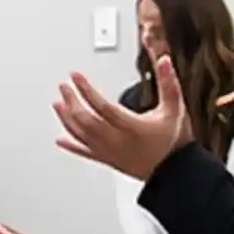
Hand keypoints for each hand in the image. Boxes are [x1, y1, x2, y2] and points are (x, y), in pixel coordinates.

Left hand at [53, 55, 194, 180]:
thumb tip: (164, 61)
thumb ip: (169, 84)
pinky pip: (85, 153)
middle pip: (86, 120)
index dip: (86, 90)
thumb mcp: (175, 109)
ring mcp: (110, 152)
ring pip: (81, 135)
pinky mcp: (108, 160)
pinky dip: (71, 145)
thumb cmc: (173, 141)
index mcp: (132, 126)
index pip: (102, 106)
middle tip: (64, 87)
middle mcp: (117, 140)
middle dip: (72, 101)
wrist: (175, 172)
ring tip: (58, 104)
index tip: (75, 76)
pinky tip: (60, 139)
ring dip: (67, 119)